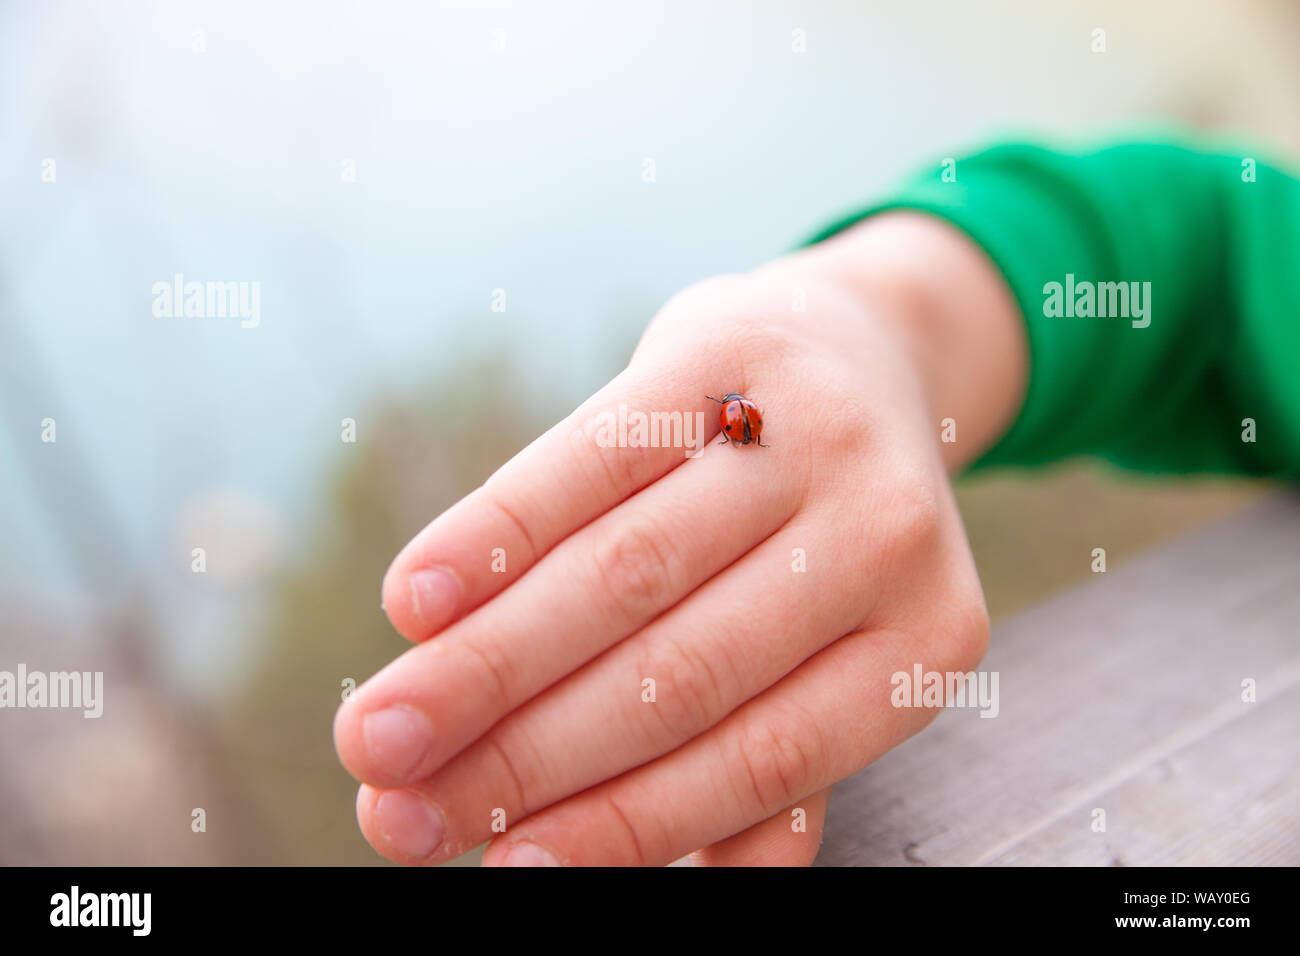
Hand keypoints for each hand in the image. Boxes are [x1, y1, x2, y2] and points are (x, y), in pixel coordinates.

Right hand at [333, 212, 1024, 864]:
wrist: (853, 356)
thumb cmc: (814, 540)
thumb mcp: (827, 649)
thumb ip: (767, 763)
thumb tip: (679, 879)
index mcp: (923, 643)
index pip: (758, 759)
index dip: (620, 821)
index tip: (501, 867)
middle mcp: (885, 537)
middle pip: (677, 672)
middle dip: (521, 755)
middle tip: (396, 811)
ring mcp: (811, 434)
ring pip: (622, 576)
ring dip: (483, 665)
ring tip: (379, 730)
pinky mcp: (726, 356)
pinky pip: (590, 458)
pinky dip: (493, 535)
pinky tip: (411, 598)